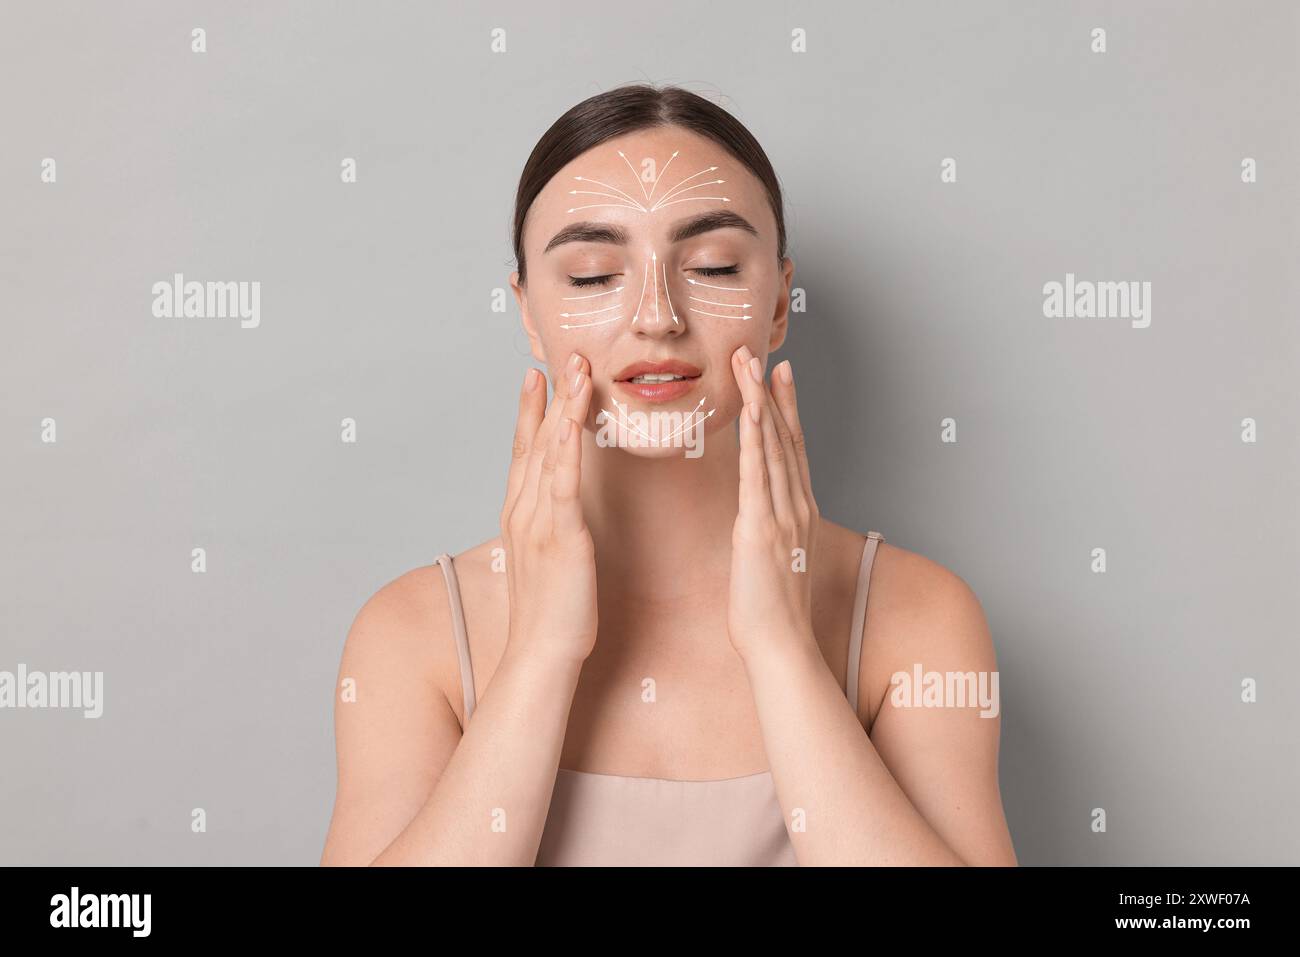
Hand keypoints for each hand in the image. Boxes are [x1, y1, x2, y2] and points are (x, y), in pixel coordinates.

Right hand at [499, 351, 597, 666]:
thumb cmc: (552, 614)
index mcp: (522, 514)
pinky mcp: (560, 538)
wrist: (542, 654)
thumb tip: (557, 515)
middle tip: (559, 355)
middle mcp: (524, 511)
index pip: (525, 451)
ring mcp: (538, 522)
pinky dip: (564, 451)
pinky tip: (569, 423)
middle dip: (548, 397)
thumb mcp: (549, 561)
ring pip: (549, 454)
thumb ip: (549, 530)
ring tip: (574, 370)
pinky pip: (562, 486)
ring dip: (561, 409)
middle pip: (535, 442)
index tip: (536, 376)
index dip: (530, 411)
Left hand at [726, 347, 820, 661]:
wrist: (780, 647)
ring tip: (749, 364)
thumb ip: (770, 534)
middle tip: (761, 352)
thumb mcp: (772, 562)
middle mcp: (796, 506)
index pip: (793, 449)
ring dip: (761, 401)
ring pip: (773, 446)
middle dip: (772, 393)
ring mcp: (782, 515)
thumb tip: (759, 522)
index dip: (786, 408)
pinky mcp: (761, 529)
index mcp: (798, 513)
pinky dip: (756, 439)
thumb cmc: (771, 614)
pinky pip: (758, 474)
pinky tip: (752, 411)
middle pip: (785, 437)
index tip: (779, 375)